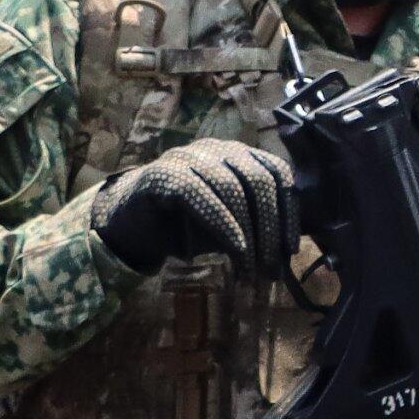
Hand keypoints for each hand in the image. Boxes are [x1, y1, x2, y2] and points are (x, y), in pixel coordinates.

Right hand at [91, 138, 297, 276]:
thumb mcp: (227, 225)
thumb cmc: (183, 226)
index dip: (289, 211)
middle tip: (272, 268)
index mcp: (239, 155)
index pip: (277, 173)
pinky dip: (224, 224)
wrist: (127, 225)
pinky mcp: (164, 173)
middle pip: (260, 180)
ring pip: (234, 187)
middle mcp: (217, 149)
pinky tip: (235, 250)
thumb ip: (254, 227)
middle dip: (271, 227)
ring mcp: (190, 157)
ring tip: (252, 269)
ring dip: (249, 233)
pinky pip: (201, 195)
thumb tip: (286, 252)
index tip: (290, 250)